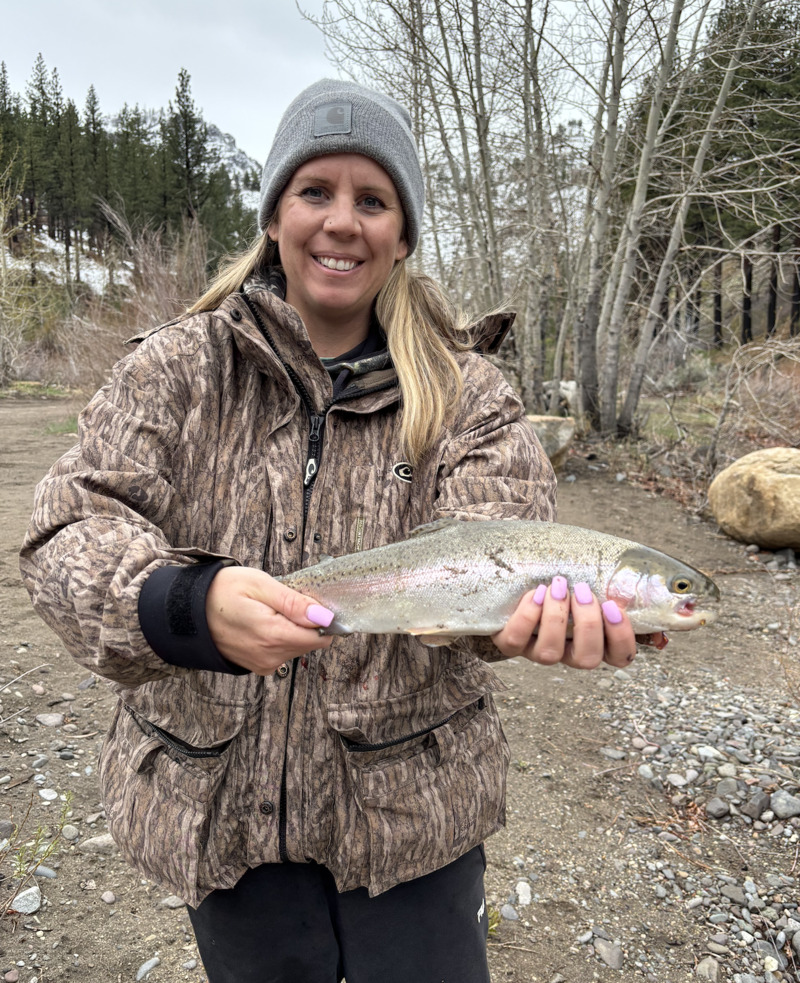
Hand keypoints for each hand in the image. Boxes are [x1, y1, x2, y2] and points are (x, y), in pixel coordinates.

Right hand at [206, 567, 333, 674]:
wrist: (186, 613)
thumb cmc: (220, 592)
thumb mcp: (259, 585)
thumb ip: (294, 603)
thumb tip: (324, 616)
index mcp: (273, 635)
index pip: (321, 636)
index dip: (322, 616)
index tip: (308, 601)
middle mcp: (271, 656)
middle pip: (311, 642)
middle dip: (306, 621)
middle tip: (282, 601)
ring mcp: (263, 664)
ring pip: (297, 647)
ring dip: (292, 629)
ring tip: (269, 610)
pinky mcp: (257, 666)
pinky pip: (282, 652)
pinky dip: (280, 637)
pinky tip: (263, 622)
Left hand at [491, 578, 642, 668]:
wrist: (515, 574)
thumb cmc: (565, 575)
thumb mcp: (597, 579)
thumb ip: (627, 592)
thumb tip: (669, 618)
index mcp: (595, 639)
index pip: (620, 657)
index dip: (621, 637)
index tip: (612, 605)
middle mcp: (568, 651)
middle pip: (587, 659)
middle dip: (587, 623)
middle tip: (581, 589)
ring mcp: (537, 649)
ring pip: (550, 654)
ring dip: (556, 616)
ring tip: (558, 585)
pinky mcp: (510, 641)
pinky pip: (516, 641)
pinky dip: (527, 615)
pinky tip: (536, 592)